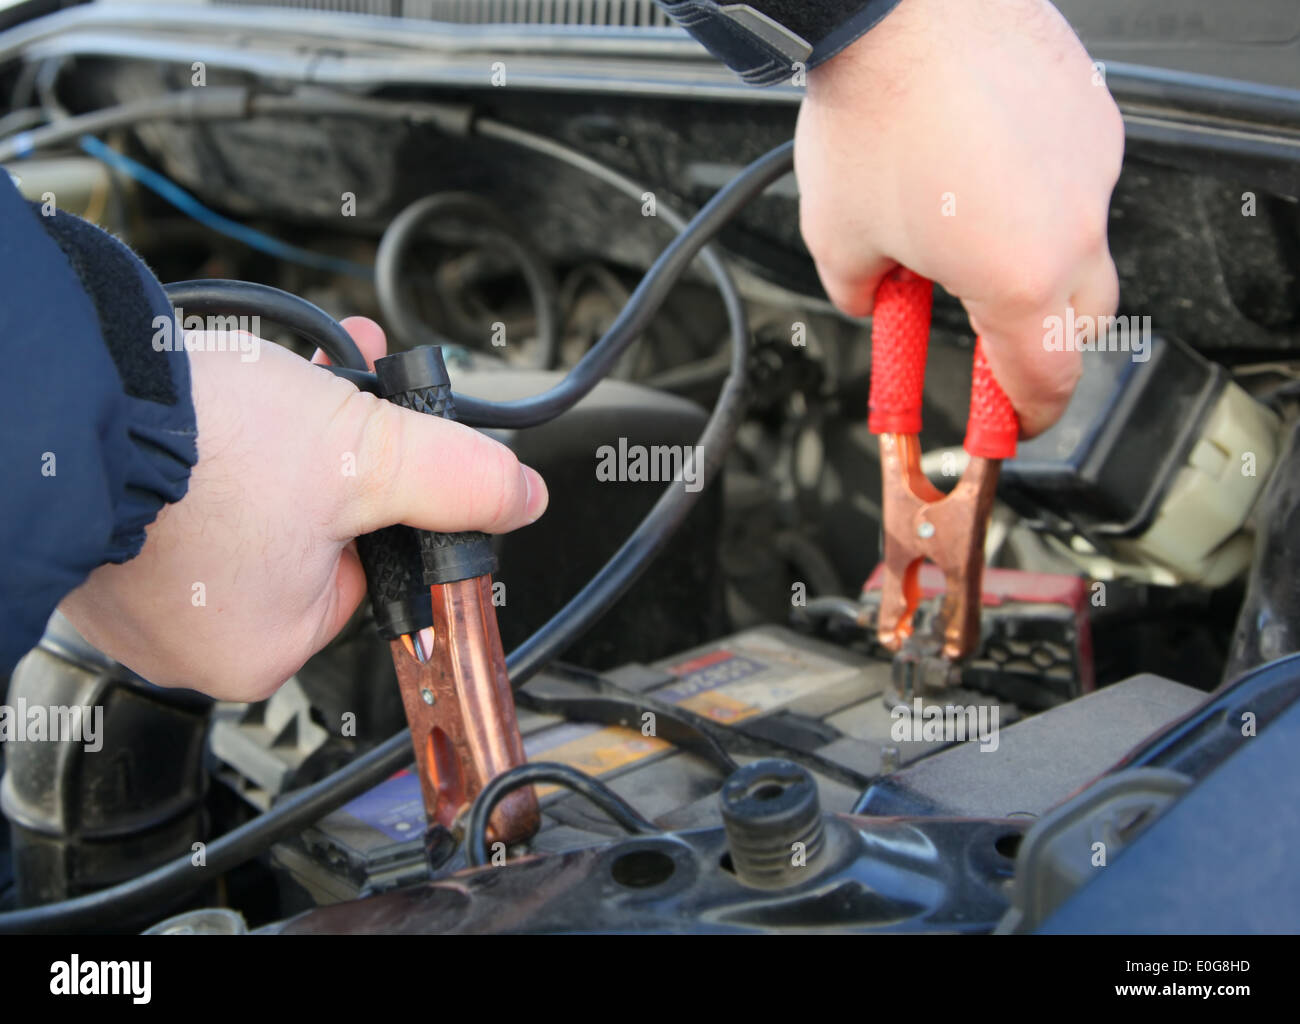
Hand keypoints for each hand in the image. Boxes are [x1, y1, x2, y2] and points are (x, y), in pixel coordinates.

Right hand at [60, 318, 547, 700]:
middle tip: (338, 392)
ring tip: (287, 377)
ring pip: (247, 506)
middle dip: (334, 453)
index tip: (376, 450)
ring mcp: (135, 597)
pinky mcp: (99, 546)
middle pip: (306, 534)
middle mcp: (193, 641)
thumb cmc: (200, 451)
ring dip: (283, 435)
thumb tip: (518, 497)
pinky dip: (214, 446)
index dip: (375, 504)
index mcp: (262, 650)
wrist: (65, 398)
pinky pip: (182, 501)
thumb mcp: (364, 455)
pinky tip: (222, 393)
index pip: (359, 576)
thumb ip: (454, 480)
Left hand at [795, 0, 1123, 435]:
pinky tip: (979, 170)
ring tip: (958, 233)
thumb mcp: (839, 236)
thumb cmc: (873, 110)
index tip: (1007, 426)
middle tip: (990, 351)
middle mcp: (1073, 225)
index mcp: (1020, 278)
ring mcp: (1092, 165)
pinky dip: (1036, 195)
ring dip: (1031, 263)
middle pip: (1084, 324)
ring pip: (1079, 245)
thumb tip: (872, 303)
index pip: (1048, 382)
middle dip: (1039, 349)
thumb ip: (864, 296)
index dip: (1025, 419)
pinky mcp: (1092, 113)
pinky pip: (1075, 179)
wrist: (899, 3)